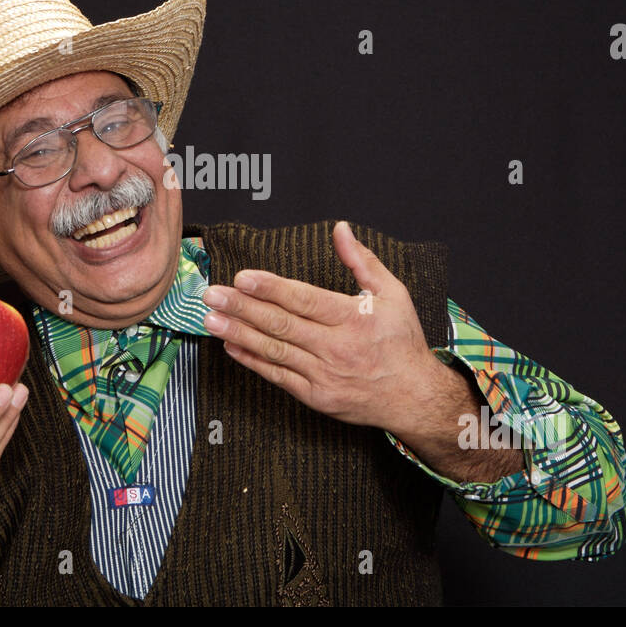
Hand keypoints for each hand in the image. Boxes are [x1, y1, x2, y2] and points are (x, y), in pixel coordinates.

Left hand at [201, 220, 457, 439]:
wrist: (414, 396)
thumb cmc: (402, 341)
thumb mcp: (393, 293)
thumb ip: (362, 261)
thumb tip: (341, 229)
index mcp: (352, 318)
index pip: (303, 299)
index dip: (270, 288)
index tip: (242, 277)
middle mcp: (335, 347)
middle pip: (281, 324)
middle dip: (243, 308)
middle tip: (212, 294)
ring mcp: (324, 375)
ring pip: (274, 351)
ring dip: (239, 334)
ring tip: (211, 318)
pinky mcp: (316, 396)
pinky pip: (278, 377)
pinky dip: (253, 361)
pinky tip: (232, 346)